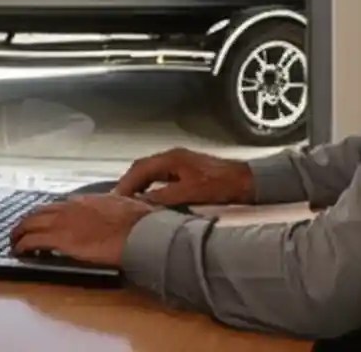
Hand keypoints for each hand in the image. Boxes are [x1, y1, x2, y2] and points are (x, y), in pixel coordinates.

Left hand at [10, 194, 156, 266]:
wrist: (138, 232)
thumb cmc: (138, 221)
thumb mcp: (124, 205)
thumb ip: (114, 206)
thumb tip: (116, 206)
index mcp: (86, 200)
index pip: (57, 205)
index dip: (46, 214)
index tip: (42, 221)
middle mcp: (70, 208)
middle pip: (38, 212)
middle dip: (26, 221)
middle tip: (20, 231)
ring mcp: (63, 222)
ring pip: (30, 223)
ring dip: (19, 232)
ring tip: (15, 241)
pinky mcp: (61, 240)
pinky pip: (33, 241)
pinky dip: (23, 245)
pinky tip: (19, 251)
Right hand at [113, 147, 254, 206]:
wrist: (246, 181)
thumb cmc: (220, 185)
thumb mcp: (189, 193)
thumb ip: (163, 197)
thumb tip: (140, 204)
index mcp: (171, 159)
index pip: (139, 169)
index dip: (126, 184)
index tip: (115, 198)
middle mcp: (173, 157)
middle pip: (142, 168)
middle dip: (129, 183)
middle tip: (118, 201)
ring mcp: (180, 163)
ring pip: (151, 172)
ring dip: (139, 185)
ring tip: (130, 202)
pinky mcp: (187, 170)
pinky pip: (161, 177)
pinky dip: (151, 186)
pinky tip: (150, 199)